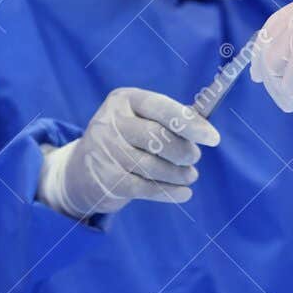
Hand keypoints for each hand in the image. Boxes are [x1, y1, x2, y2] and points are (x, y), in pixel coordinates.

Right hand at [38, 88, 217, 218]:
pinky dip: (169, 192)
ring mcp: (105, 152)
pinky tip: (184, 193)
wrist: (79, 170)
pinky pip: (144, 187)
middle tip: (194, 158)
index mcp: (125, 100)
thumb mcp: (141, 119)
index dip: (190, 124)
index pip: (162, 108)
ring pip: (152, 165)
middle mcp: (110, 122)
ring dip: (179, 173)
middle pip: (157, 138)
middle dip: (183, 151)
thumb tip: (205, 127)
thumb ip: (172, 120)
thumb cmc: (125, 139)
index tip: (213, 139)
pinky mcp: (105, 179)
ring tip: (190, 176)